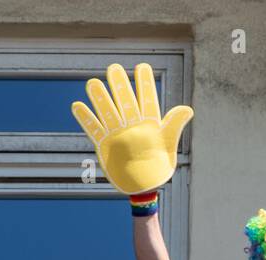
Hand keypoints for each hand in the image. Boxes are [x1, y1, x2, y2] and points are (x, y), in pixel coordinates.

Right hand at [72, 63, 193, 195]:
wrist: (144, 186)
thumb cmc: (158, 166)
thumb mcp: (168, 144)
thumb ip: (173, 125)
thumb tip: (187, 109)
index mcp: (149, 123)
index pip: (147, 99)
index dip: (144, 83)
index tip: (143, 67)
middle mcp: (132, 124)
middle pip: (124, 101)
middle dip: (120, 85)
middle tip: (114, 68)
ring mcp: (117, 133)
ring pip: (107, 111)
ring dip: (100, 98)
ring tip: (93, 83)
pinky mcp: (105, 144)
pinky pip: (94, 129)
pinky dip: (86, 119)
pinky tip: (78, 106)